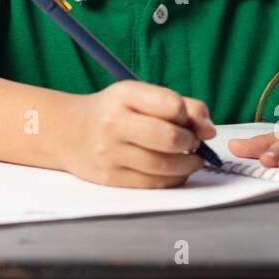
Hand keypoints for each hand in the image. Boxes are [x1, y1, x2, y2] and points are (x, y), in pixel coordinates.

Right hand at [61, 80, 215, 187]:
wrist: (69, 132)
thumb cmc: (114, 111)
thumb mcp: (140, 96)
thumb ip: (182, 105)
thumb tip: (209, 130)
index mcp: (124, 95)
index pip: (173, 105)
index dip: (189, 115)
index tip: (187, 119)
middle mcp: (114, 123)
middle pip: (171, 138)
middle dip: (192, 142)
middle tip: (193, 141)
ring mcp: (110, 153)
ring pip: (166, 165)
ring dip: (189, 163)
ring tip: (191, 157)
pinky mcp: (111, 178)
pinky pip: (154, 183)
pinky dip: (174, 178)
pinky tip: (176, 170)